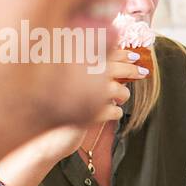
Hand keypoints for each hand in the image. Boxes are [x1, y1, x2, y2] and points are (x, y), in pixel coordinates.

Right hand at [11, 47, 149, 169]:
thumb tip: (121, 59)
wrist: (43, 134)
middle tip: (142, 72)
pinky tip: (112, 112)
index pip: (101, 51)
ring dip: (123, 94)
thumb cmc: (58, 104)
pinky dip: (116, 111)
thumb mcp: (72, 81)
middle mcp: (73, 75)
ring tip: (120, 97)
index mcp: (70, 61)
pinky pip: (113, 110)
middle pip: (113, 68)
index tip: (134, 56)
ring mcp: (79, 95)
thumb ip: (90, 68)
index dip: (121, 53)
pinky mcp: (86, 116)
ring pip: (116, 89)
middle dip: (131, 70)